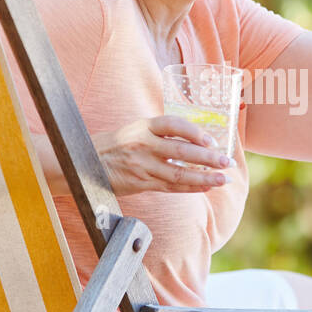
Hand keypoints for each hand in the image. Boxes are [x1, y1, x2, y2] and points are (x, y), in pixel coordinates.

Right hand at [92, 115, 232, 195]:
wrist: (85, 162)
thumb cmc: (116, 145)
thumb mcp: (135, 130)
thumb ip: (160, 134)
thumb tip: (196, 140)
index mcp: (143, 126)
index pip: (173, 124)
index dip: (193, 131)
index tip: (211, 140)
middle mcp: (143, 144)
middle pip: (181, 151)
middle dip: (207, 157)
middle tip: (227, 162)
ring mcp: (141, 165)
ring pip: (178, 173)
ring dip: (203, 177)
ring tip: (222, 179)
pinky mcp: (140, 183)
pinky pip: (169, 187)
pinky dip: (189, 187)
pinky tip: (205, 187)